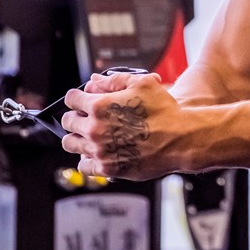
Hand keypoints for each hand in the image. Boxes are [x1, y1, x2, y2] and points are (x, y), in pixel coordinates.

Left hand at [60, 73, 183, 179]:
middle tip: (88, 118)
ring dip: (76, 138)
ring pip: (70, 144)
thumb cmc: (165, 111)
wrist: (181, 139)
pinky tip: (98, 153)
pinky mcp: (107, 168)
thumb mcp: (142, 84)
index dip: (77, 98)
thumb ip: (114, 80)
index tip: (82, 101)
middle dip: (76, 117)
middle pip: (67, 122)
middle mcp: (95, 129)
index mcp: (99, 106)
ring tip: (90, 136)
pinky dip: (87, 159)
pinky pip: (83, 166)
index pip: (71, 99)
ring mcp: (99, 150)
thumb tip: (95, 81)